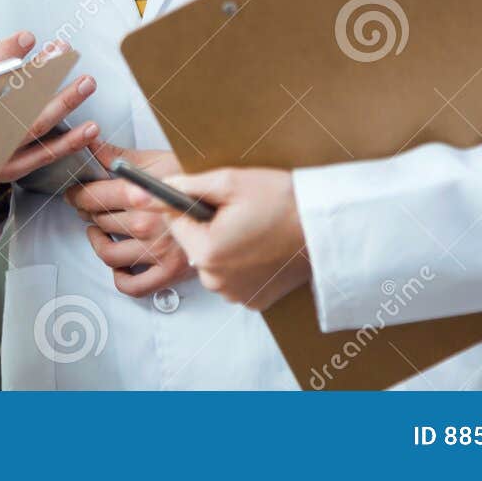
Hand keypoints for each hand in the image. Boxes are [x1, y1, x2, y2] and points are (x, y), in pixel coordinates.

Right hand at [0, 9, 98, 182]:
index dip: (3, 55)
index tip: (28, 37)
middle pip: (14, 102)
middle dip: (44, 75)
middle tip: (64, 51)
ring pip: (34, 127)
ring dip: (64, 103)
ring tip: (86, 82)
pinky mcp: (10, 169)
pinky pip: (44, 156)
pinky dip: (69, 143)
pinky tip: (90, 127)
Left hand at [65, 144, 191, 295]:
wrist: (233, 204)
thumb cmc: (197, 181)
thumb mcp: (158, 161)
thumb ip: (119, 156)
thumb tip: (90, 146)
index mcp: (140, 196)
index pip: (91, 197)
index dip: (77, 194)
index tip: (75, 193)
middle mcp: (145, 226)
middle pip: (98, 222)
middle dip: (89, 213)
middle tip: (90, 207)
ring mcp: (156, 252)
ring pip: (108, 254)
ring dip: (98, 242)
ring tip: (98, 232)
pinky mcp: (168, 272)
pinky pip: (133, 286)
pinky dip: (119, 277)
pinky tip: (119, 263)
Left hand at [128, 168, 310, 311]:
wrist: (326, 228)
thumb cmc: (282, 202)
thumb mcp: (230, 181)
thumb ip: (188, 185)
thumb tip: (156, 189)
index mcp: (206, 253)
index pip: (175, 222)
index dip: (190, 203)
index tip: (212, 197)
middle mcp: (216, 281)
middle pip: (194, 243)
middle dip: (207, 225)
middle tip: (239, 210)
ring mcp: (235, 294)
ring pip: (213, 260)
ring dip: (224, 244)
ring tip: (254, 227)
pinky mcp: (254, 300)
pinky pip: (233, 276)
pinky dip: (241, 262)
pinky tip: (262, 246)